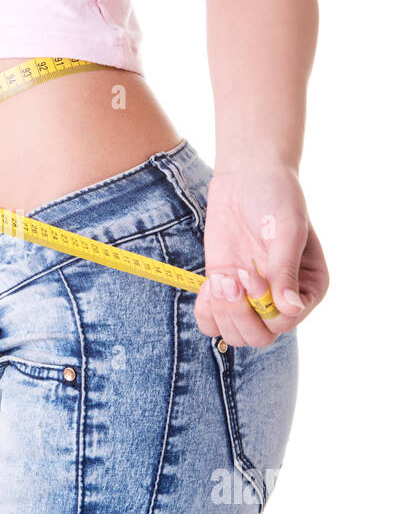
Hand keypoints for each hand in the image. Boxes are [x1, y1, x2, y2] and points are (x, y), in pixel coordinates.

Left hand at [196, 164, 328, 346]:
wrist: (248, 176)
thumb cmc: (276, 197)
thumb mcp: (286, 231)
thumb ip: (286, 270)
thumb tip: (291, 309)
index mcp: (308, 288)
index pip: (285, 322)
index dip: (262, 307)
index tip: (248, 273)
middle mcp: (282, 299)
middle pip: (259, 337)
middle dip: (239, 314)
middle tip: (229, 279)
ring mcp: (251, 296)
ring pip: (234, 334)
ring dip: (221, 313)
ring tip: (219, 279)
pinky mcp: (226, 289)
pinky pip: (213, 322)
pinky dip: (206, 312)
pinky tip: (209, 285)